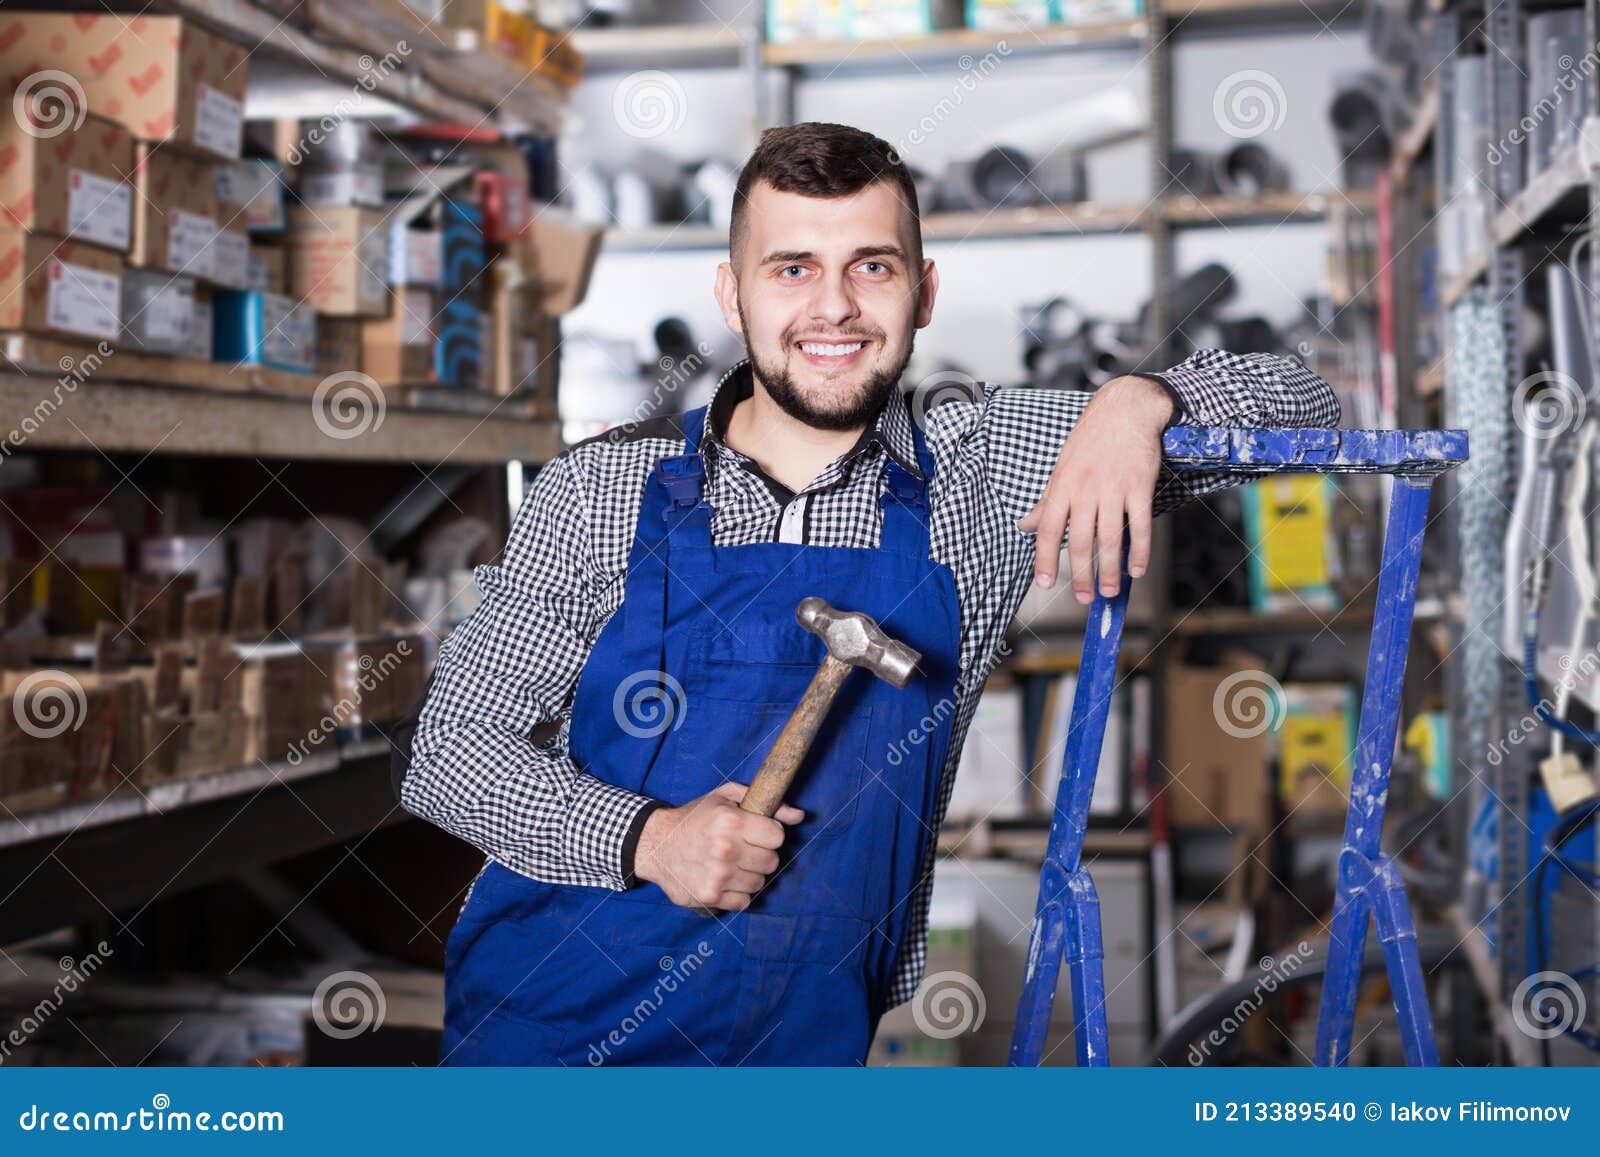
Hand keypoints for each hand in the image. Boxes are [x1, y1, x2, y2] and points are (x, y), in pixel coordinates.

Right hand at [633, 781, 804, 911]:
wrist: (656, 844)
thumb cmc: (694, 818)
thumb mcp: (725, 798)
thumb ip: (765, 803)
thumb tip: (799, 816)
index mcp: (731, 822)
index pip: (777, 836)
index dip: (769, 834)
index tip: (757, 833)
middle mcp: (726, 850)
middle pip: (772, 862)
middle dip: (761, 855)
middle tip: (743, 849)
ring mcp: (718, 876)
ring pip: (760, 883)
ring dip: (750, 874)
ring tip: (731, 864)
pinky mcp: (710, 897)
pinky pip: (744, 901)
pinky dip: (737, 893)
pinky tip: (723, 879)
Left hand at [1016, 374, 1175, 602]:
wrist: (1126, 409)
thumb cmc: (1092, 438)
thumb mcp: (1062, 467)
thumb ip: (1048, 500)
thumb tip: (1025, 525)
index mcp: (1062, 486)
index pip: (1047, 529)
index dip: (1044, 559)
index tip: (1044, 582)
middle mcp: (1085, 489)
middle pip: (1079, 541)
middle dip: (1081, 575)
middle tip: (1085, 598)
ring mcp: (1113, 488)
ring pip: (1109, 539)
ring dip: (1110, 570)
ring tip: (1109, 590)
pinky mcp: (1140, 487)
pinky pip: (1140, 526)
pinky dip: (1139, 552)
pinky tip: (1137, 569)